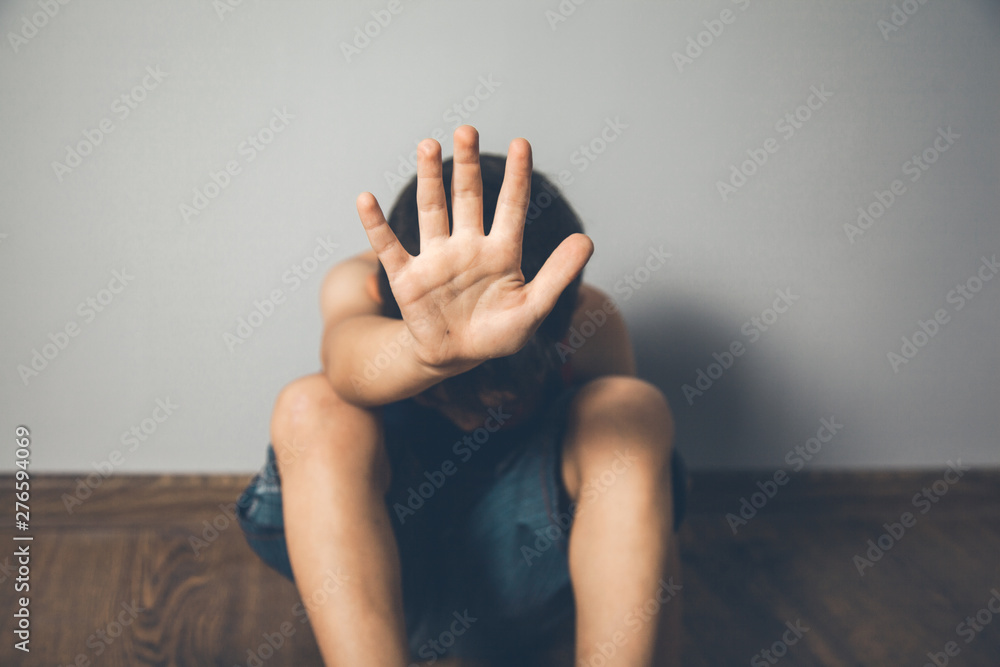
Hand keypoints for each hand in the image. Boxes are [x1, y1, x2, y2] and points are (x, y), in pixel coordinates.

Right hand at [356, 125, 593, 370]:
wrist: (457, 358)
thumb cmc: (497, 334)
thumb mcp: (533, 308)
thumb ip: (558, 274)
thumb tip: (587, 239)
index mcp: (501, 252)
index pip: (510, 206)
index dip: (516, 176)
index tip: (522, 144)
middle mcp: (467, 246)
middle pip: (467, 197)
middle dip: (466, 164)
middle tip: (467, 130)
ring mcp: (436, 259)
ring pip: (432, 210)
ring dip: (429, 179)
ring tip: (428, 146)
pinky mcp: (407, 278)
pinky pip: (388, 247)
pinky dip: (375, 225)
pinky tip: (365, 199)